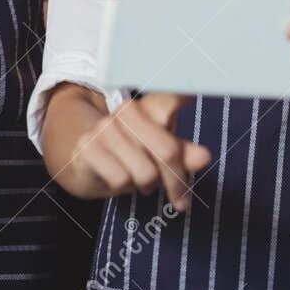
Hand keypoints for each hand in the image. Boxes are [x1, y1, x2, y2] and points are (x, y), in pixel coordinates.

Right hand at [71, 92, 211, 211]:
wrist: (86, 161)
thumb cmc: (132, 155)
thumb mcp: (161, 153)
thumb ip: (183, 154)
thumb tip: (204, 157)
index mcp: (152, 105)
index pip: (175, 95)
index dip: (186, 93)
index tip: (193, 92)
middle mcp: (128, 110)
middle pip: (168, 151)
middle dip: (175, 181)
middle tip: (180, 197)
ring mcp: (106, 127)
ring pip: (145, 171)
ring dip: (146, 185)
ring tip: (141, 180)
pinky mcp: (88, 146)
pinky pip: (120, 179)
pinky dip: (123, 187)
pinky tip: (119, 180)